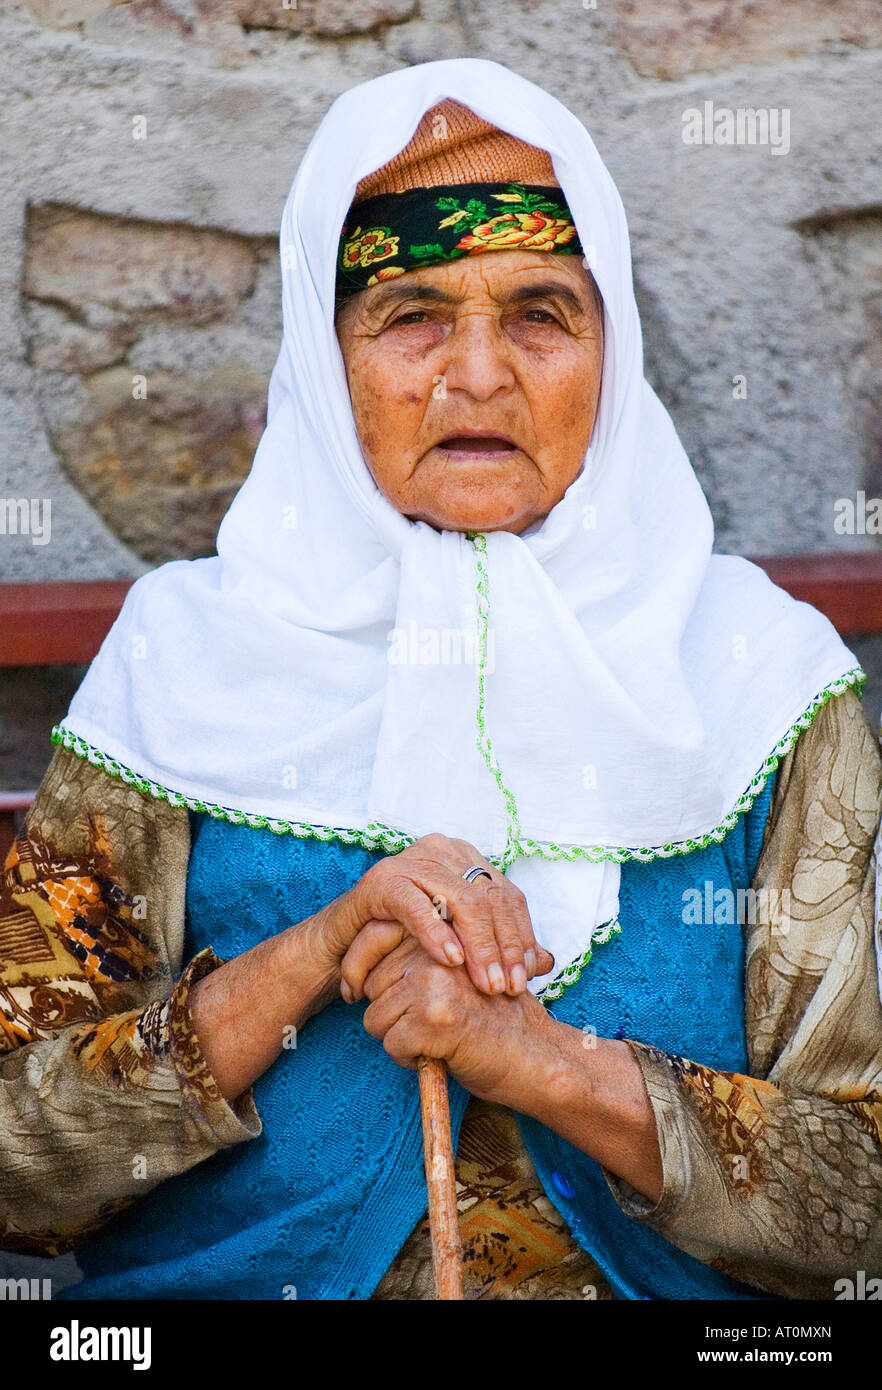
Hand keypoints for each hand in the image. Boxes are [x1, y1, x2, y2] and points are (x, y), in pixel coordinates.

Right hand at [316, 833, 553, 996]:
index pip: (507, 895)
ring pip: (460, 900)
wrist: (344, 945)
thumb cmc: (403, 945)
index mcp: (465, 860)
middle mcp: (442, 852)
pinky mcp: (382, 880)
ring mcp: (411, 861)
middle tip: (509, 987)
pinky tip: (451, 960)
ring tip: (486, 983)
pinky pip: (416, 905)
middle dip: (504, 947)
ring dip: (478, 946)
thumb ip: (498, 948)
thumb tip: (549, 962)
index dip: (522, 936)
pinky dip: (436, 933)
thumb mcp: (457, 944)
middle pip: (489, 898)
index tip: (528, 976)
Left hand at [352, 934, 558, 1107]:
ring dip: (398, 1037)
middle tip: (423, 1024)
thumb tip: (361, 964)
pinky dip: (408, 1058)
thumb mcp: (459, 973)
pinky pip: (390, 1043)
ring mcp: (433, 982)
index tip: (357, 990)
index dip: (358, 968)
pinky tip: (439, 1055)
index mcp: (441, 932)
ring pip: (376, 1017)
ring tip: (435, 1039)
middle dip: (388, 1011)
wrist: (534, 1056)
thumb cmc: (493, 1018)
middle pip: (371, 982)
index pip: (373, 935)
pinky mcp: (433, 1018)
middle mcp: (436, 950)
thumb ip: (420, 957)